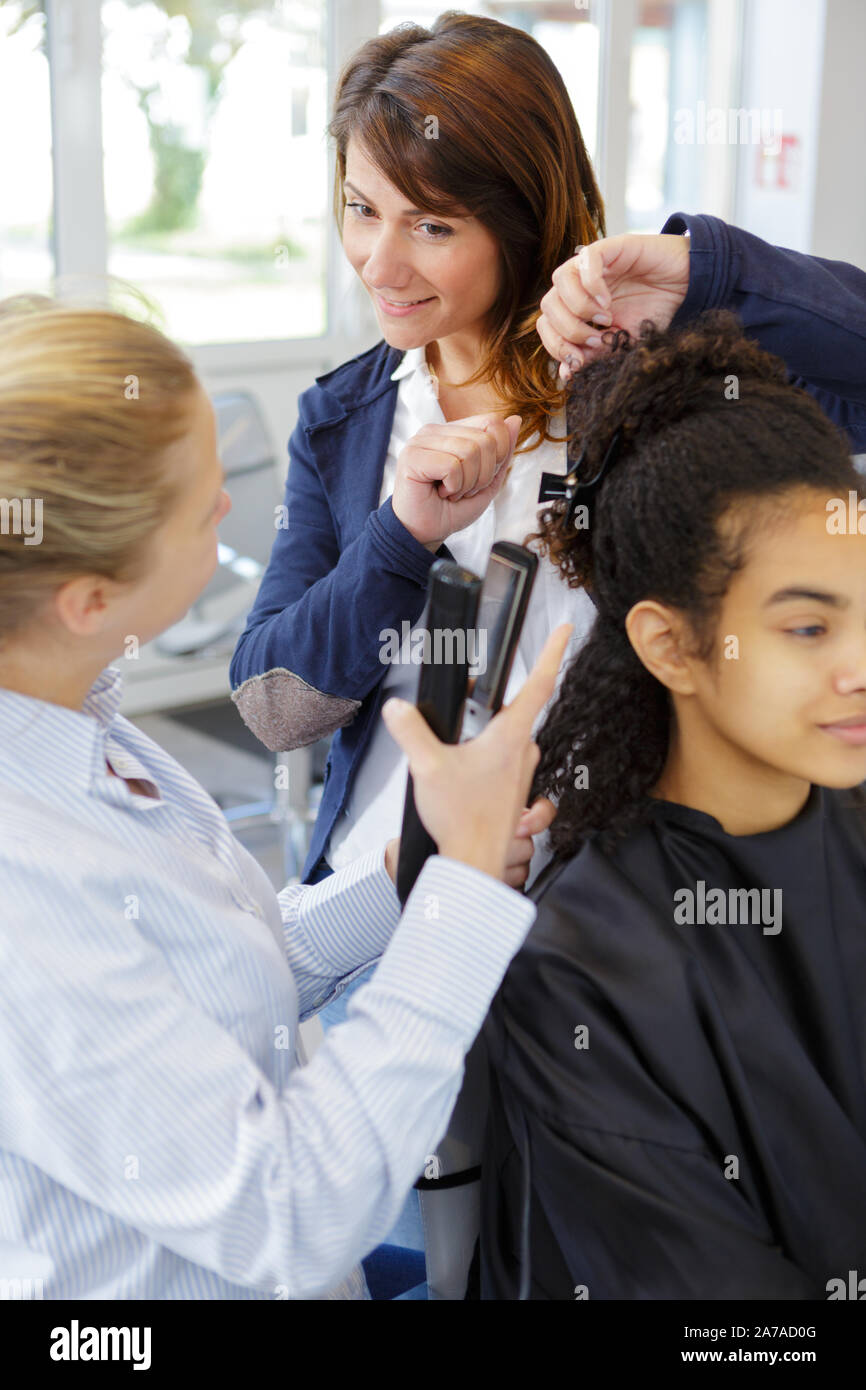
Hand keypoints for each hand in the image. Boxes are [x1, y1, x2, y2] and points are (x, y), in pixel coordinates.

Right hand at [381, 624, 572, 881]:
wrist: (475, 862)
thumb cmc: (462, 818)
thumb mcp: (426, 766)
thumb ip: (410, 730)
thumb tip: (398, 708)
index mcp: (510, 736)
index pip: (540, 683)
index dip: (553, 651)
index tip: (566, 627)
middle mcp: (523, 750)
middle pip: (510, 707)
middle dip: (485, 699)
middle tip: (462, 698)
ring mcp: (521, 771)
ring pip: (503, 734)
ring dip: (481, 731)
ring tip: (451, 746)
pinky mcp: (513, 788)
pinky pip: (500, 758)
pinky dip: (480, 754)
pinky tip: (457, 770)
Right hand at [391, 413, 521, 549]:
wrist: (426, 533)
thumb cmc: (452, 509)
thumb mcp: (488, 481)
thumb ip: (502, 451)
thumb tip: (515, 420)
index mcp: (453, 430)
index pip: (493, 422)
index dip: (498, 456)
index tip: (478, 477)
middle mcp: (436, 430)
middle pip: (485, 440)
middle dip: (482, 475)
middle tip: (462, 489)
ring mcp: (421, 441)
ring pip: (470, 451)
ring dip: (467, 483)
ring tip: (450, 491)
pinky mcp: (412, 456)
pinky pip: (452, 466)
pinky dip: (453, 487)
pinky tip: (440, 492)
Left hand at [537, 233, 690, 381]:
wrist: (689, 285)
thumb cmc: (657, 311)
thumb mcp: (624, 342)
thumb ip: (595, 355)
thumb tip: (566, 373)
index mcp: (578, 307)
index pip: (548, 324)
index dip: (557, 345)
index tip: (580, 360)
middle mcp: (580, 285)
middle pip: (547, 305)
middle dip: (568, 330)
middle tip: (597, 339)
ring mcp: (593, 265)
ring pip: (559, 280)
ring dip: (578, 308)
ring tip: (605, 319)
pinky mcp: (611, 247)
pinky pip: (586, 259)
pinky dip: (591, 284)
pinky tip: (607, 302)